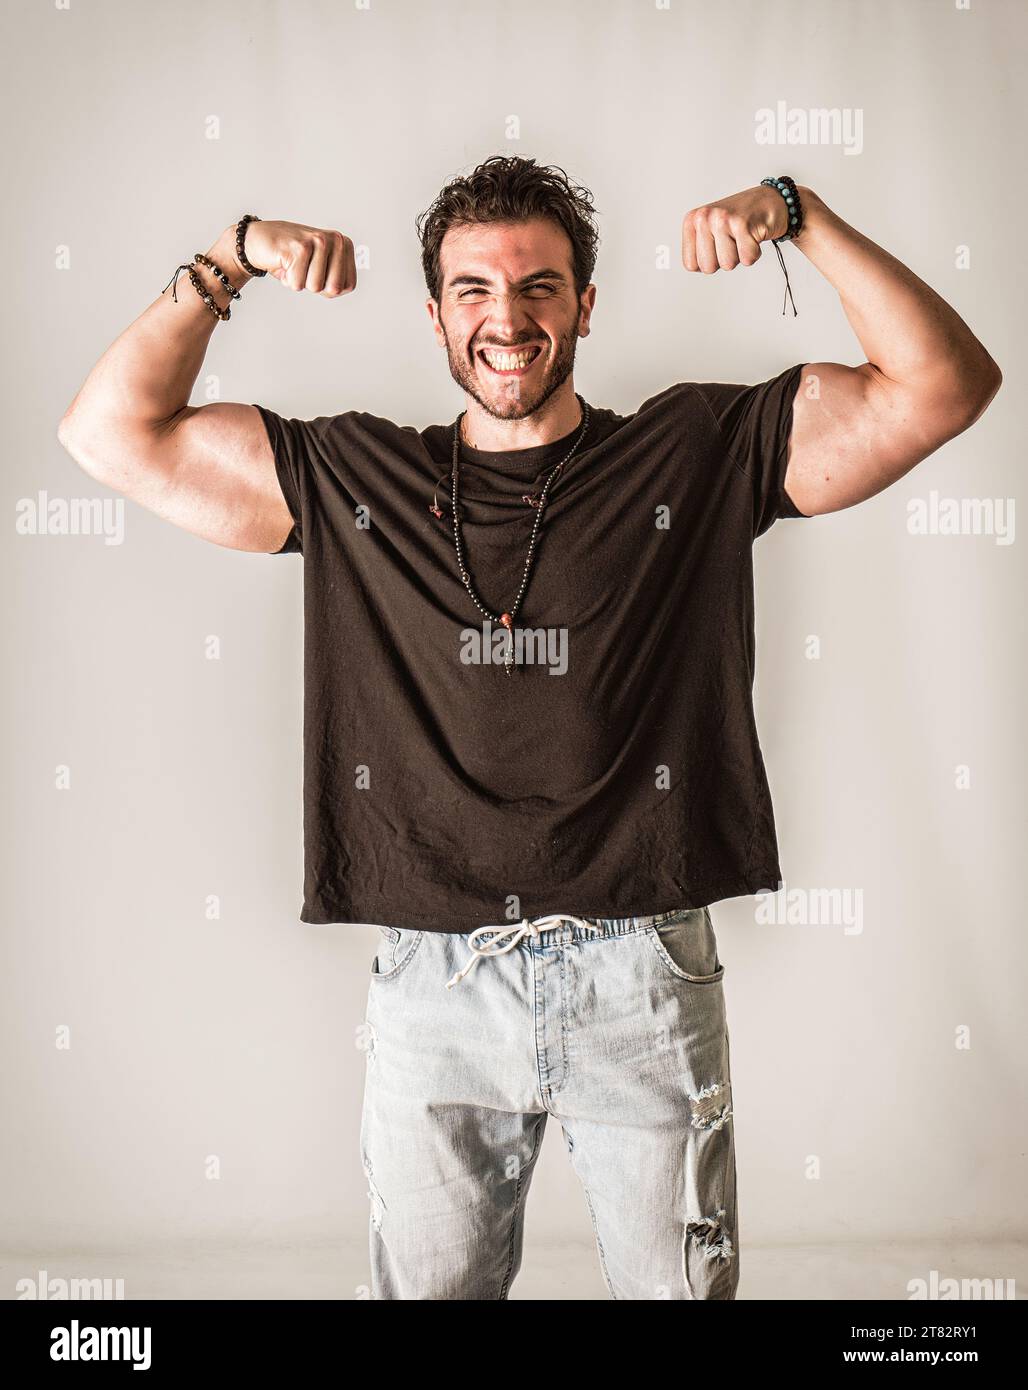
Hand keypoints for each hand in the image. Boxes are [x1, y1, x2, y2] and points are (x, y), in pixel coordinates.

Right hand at [237, 220, 356, 295]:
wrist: (258, 240)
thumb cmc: (292, 258)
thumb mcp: (321, 269)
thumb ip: (336, 280)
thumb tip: (337, 288)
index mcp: (345, 245)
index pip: (348, 286)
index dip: (329, 288)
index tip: (316, 271)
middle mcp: (336, 239)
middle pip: (334, 288)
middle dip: (315, 286)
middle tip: (304, 268)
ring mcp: (318, 241)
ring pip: (316, 286)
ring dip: (299, 281)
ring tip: (293, 264)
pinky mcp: (300, 247)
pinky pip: (298, 283)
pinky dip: (287, 279)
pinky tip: (283, 262)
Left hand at [681, 186, 789, 273]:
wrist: (769, 200)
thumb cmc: (739, 219)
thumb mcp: (710, 230)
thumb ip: (698, 249)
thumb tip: (694, 267)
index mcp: (692, 221)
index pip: (690, 264)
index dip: (709, 262)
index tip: (718, 245)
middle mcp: (704, 218)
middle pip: (708, 268)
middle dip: (723, 260)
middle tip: (732, 241)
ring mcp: (722, 220)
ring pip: (727, 264)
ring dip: (739, 256)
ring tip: (742, 237)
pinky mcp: (742, 225)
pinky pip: (747, 259)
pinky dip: (754, 252)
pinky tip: (753, 236)